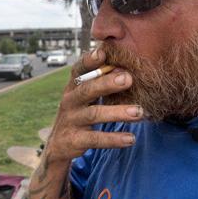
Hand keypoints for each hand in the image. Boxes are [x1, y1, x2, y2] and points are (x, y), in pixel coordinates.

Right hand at [44, 48, 142, 163]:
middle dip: (107, 83)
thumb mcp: (85, 97)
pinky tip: (130, 139)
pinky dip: (113, 139)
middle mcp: (70, 101)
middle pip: (87, 89)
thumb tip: (126, 67)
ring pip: (93, 114)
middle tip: (128, 78)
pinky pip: (95, 139)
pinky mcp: (74, 140)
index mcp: (74, 87)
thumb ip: (100, 82)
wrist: (58, 146)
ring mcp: (71, 120)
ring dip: (117, 112)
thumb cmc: (79, 114)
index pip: (79, 70)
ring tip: (139, 112)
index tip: (102, 53)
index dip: (89, 61)